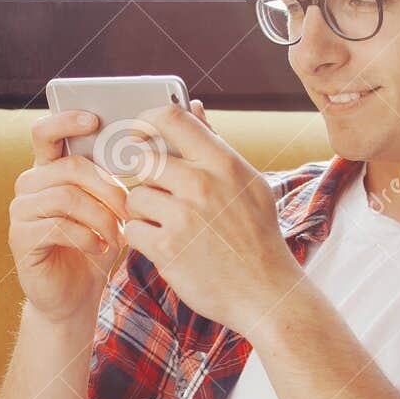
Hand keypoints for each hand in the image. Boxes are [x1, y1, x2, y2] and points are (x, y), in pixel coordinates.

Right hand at [9, 109, 130, 324]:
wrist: (76, 294)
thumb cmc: (100, 244)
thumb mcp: (116, 210)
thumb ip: (123, 179)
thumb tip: (155, 144)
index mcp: (51, 170)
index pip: (47, 133)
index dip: (66, 121)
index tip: (94, 119)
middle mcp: (30, 184)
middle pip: (70, 167)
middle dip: (109, 188)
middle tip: (131, 211)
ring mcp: (21, 210)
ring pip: (66, 196)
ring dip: (102, 217)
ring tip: (118, 236)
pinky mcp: (20, 238)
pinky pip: (57, 226)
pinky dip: (87, 238)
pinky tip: (101, 249)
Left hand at [122, 99, 305, 335]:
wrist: (266, 293)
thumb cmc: (257, 236)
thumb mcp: (248, 185)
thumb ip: (216, 145)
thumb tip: (194, 106)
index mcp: (224, 164)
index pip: (171, 118)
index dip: (146, 120)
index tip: (140, 133)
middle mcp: (202, 184)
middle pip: (144, 160)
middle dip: (146, 179)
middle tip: (162, 197)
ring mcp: (183, 217)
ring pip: (135, 197)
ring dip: (145, 213)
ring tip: (170, 227)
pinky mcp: (167, 248)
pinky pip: (132, 229)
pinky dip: (143, 239)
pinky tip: (166, 246)